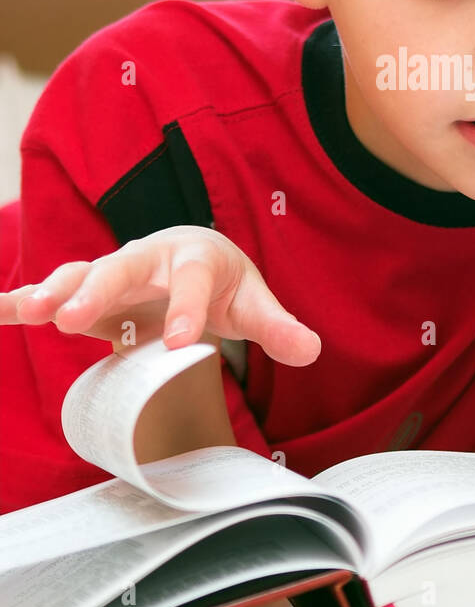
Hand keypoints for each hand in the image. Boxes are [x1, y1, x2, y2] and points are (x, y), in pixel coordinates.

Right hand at [0, 224, 320, 365]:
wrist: (194, 259)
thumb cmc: (225, 284)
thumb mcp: (254, 303)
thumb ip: (278, 327)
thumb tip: (311, 349)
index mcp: (198, 257)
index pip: (195, 282)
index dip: (188, 310)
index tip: (181, 344)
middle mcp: (152, 257)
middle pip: (125, 267)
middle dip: (100, 289)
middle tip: (75, 317)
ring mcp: (116, 272)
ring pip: (83, 274)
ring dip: (55, 290)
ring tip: (30, 311)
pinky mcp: (89, 292)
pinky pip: (51, 292)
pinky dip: (21, 300)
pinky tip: (0, 309)